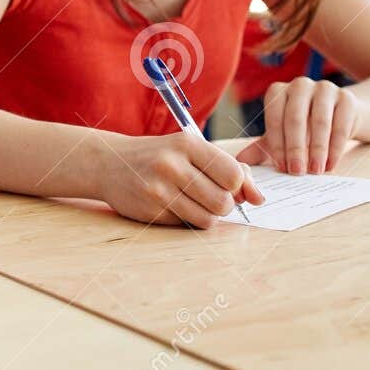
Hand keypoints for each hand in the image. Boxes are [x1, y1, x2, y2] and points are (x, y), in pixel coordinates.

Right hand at [96, 131, 264, 227]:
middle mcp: (171, 164)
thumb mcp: (192, 151)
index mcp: (187, 144)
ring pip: (208, 219)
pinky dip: (185, 219)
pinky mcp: (149, 210)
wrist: (110, 163)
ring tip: (192, 201)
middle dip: (223, 205)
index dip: (236, 186)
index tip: (224, 183)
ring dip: (206, 215)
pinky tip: (171, 204)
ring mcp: (158, 189)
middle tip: (208, 195)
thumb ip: (230, 171)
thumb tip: (259, 199)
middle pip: (223, 202)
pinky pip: (186, 225)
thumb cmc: (161, 156)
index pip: (233, 175)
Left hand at [238, 77, 358, 173]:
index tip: (280, 167)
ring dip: (317, 150)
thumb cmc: (304, 127)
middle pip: (295, 118)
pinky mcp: (347, 98)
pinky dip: (335, 148)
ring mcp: (325, 88)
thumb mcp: (283, 135)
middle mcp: (300, 85)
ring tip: (315, 171)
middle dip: (295, 148)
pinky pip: (341, 125)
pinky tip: (330, 165)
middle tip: (297, 172)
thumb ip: (263, 147)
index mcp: (278, 91)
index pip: (274, 118)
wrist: (340, 116)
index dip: (277, 144)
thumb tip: (241, 162)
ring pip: (320, 122)